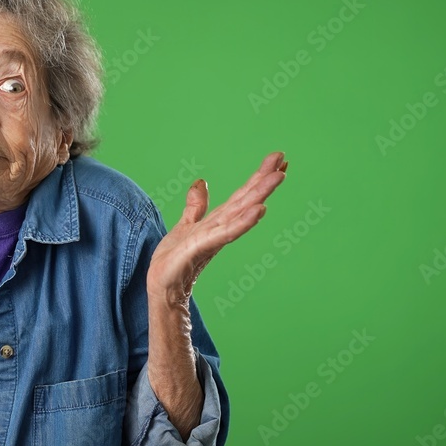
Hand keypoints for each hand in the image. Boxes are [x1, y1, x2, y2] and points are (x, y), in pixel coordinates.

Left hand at [147, 152, 286, 299]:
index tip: (277, 159)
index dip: (258, 177)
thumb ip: (196, 206)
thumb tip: (201, 181)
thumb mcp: (185, 224)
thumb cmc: (174, 259)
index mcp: (218, 219)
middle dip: (264, 180)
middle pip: (246, 199)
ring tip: (278, 177)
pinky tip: (260, 209)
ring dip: (260, 195)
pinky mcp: (204, 247)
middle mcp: (222, 226)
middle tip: (283, 160)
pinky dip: (244, 221)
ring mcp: (215, 237)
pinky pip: (227, 232)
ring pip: (242, 212)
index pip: (241, 195)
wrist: (162, 286)